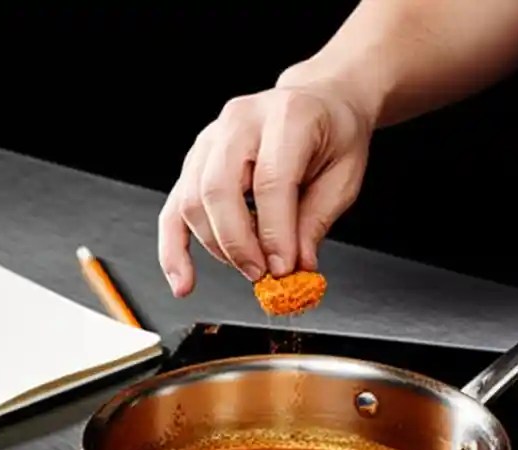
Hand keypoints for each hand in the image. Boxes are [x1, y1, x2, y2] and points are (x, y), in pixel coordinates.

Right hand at [157, 84, 372, 296]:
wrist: (318, 101)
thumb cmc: (333, 133)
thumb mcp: (343, 175)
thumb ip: (316, 221)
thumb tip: (294, 266)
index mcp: (287, 116)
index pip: (270, 181)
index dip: (275, 232)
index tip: (283, 268)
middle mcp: (240, 122)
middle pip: (218, 189)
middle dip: (237, 243)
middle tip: (261, 272)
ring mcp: (209, 140)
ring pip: (192, 202)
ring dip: (216, 247)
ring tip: (248, 267)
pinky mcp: (193, 164)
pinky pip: (173, 211)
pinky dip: (173, 250)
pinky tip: (183, 281)